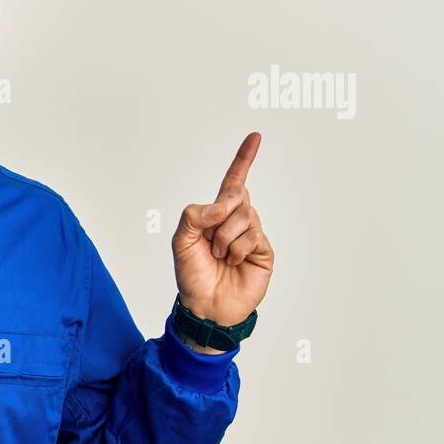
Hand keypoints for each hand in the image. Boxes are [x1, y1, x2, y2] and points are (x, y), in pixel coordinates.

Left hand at [171, 133, 273, 327]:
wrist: (205, 306)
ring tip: (219, 257)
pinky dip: (236, 250)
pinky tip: (232, 263)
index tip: (255, 137)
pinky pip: (252, 237)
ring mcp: (252, 235)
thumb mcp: (180, 241)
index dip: (243, 159)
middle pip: (236, 196)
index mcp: (216, 214)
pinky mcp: (263, 251)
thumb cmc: (192, 274)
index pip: (233, 182)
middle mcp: (237, 220)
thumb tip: (221, 205)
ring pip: (244, 217)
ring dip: (225, 239)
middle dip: (221, 213)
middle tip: (210, 240)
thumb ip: (194, 216)